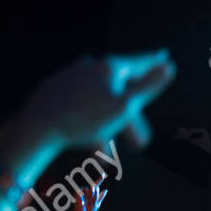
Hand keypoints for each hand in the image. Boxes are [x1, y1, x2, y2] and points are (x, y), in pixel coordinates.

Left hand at [17, 52, 176, 149]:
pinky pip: (82, 107)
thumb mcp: (126, 106)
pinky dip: (91, 123)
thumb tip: (169, 67)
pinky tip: (90, 142)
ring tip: (109, 154)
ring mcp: (71, 77)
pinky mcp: (56, 90)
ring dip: (109, 128)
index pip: (138, 62)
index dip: (153, 61)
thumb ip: (149, 87)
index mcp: (109, 68)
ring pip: (100, 103)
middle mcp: (90, 67)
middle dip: (131, 119)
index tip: (165, 55)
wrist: (40, 126)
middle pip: (119, 91)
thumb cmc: (86, 117)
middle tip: (140, 143)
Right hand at [68, 175, 107, 210]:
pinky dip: (84, 196)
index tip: (103, 174)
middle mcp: (88, 190)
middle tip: (92, 200)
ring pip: (90, 189)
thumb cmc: (89, 210)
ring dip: (90, 196)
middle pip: (95, 187)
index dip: (100, 178)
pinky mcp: (78, 192)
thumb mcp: (97, 204)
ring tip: (87, 202)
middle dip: (95, 193)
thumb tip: (106, 190)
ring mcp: (83, 190)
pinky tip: (83, 201)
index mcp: (93, 192)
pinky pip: (83, 191)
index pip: (97, 184)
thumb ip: (101, 196)